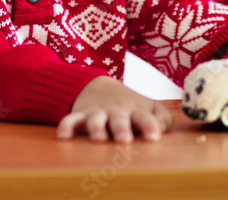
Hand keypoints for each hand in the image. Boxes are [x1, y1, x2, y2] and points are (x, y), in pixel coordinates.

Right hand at [57, 76, 173, 141]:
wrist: (97, 86)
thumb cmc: (130, 104)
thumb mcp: (149, 107)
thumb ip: (162, 118)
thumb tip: (164, 129)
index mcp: (136, 110)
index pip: (145, 118)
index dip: (150, 126)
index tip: (154, 137)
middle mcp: (117, 111)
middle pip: (120, 119)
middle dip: (121, 129)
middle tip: (124, 140)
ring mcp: (98, 112)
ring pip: (96, 120)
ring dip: (97, 128)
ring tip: (99, 139)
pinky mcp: (80, 115)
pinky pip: (70, 120)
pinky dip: (66, 127)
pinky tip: (63, 137)